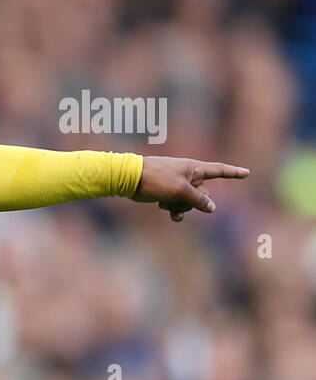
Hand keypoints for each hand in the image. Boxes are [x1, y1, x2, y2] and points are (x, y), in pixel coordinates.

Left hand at [132, 156, 248, 221]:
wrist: (131, 179)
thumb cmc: (157, 179)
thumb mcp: (180, 190)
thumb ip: (198, 199)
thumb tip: (212, 208)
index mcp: (194, 169)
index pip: (219, 170)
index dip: (233, 173)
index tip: (247, 173)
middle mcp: (188, 176)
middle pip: (204, 194)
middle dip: (194, 202)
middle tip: (178, 200)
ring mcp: (178, 185)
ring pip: (191, 202)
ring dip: (181, 207)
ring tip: (166, 205)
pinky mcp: (168, 193)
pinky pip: (178, 205)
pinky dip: (174, 209)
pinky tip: (164, 210)